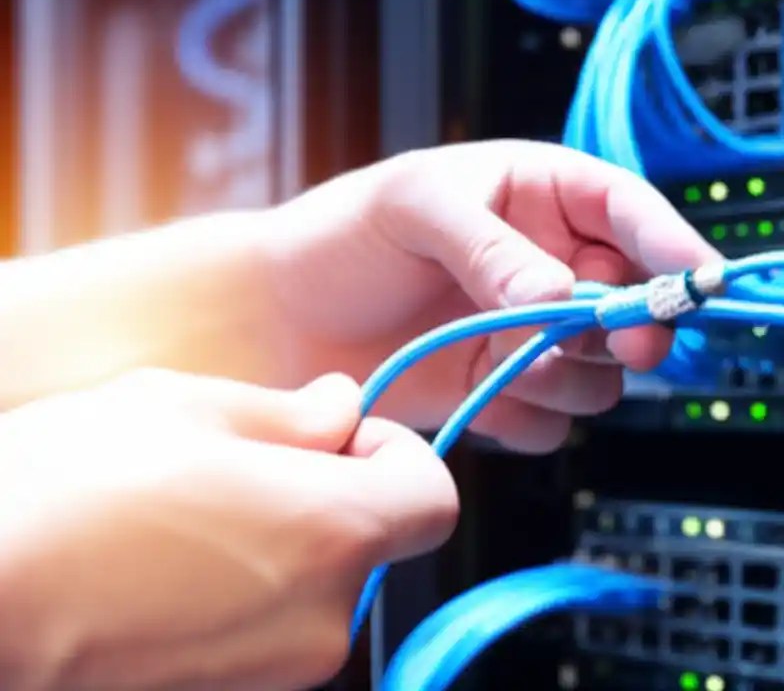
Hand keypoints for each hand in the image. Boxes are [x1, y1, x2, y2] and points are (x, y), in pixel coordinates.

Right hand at [0, 369, 456, 690]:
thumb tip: (343, 409)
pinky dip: (238, 597)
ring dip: (277, 550)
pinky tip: (161, 568)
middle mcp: (322, 621)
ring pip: (313, 591)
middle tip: (242, 468)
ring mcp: (276, 675)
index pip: (436, 500)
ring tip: (181, 518)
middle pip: (371, 548)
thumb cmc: (57, 497)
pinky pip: (264, 632)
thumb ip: (290, 414)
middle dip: (328, 500)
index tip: (345, 439)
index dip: (397, 457)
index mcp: (334, 534)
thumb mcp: (182, 410)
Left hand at [257, 140, 720, 451]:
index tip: (698, 279)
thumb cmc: (342, 238)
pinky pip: (555, 422)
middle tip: (623, 339)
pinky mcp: (509, 394)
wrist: (277, 321)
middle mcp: (552, 268)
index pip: (630, 212)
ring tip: (506, 357)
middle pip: (637, 303)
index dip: (671, 245)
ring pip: (604, 373)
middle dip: (636, 324)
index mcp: (541, 197)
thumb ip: (491, 248)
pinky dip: (525, 416)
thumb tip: (562, 294)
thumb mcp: (414, 209)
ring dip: (570, 374)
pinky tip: (475, 393)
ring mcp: (534, 336)